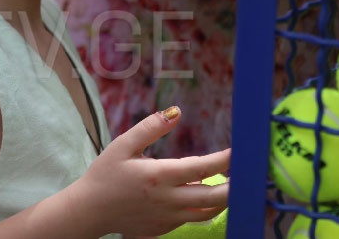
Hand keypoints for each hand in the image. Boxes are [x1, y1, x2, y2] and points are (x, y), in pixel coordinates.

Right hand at [77, 107, 229, 236]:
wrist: (91, 210)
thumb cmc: (105, 174)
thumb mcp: (123, 145)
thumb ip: (150, 127)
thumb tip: (176, 111)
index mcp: (159, 176)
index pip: (203, 168)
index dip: (225, 160)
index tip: (239, 151)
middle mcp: (169, 199)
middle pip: (216, 197)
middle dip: (236, 186)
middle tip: (247, 173)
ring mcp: (169, 217)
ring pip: (209, 212)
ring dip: (224, 200)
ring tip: (231, 184)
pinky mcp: (166, 227)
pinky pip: (192, 218)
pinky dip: (203, 207)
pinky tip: (203, 195)